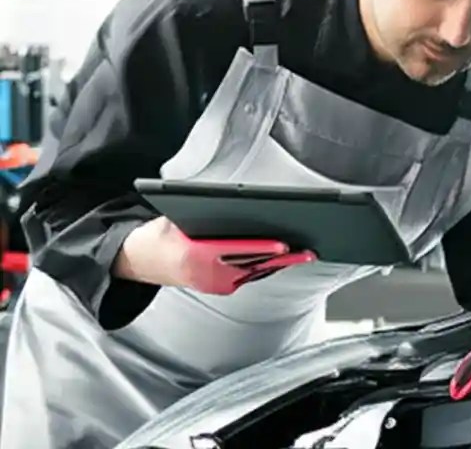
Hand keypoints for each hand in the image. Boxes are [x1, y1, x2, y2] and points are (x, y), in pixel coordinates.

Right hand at [114, 216, 315, 293]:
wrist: (139, 262)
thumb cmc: (159, 235)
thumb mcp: (174, 219)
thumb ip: (200, 215)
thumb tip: (228, 205)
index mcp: (196, 255)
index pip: (236, 249)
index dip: (261, 247)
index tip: (283, 245)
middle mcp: (206, 274)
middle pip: (251, 263)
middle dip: (280, 258)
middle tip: (306, 251)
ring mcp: (213, 284)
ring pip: (252, 272)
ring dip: (278, 263)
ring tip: (304, 254)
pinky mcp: (218, 288)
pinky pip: (246, 276)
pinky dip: (264, 267)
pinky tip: (282, 260)